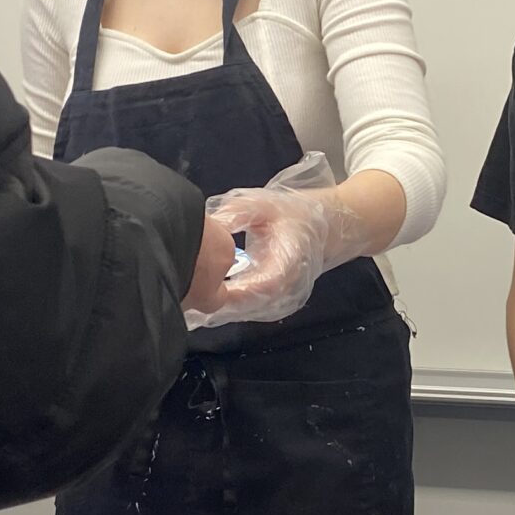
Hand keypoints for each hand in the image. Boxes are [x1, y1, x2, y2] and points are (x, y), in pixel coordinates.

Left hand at [186, 183, 360, 327]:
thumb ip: (236, 213)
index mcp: (288, 262)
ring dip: (223, 307)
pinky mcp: (281, 301)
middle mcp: (289, 287)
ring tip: (191, 300)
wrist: (329, 226)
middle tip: (185, 296)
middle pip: (250, 305)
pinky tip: (209, 299)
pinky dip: (233, 306)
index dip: (229, 290)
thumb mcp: (264, 203)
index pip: (258, 285)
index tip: (201, 284)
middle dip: (218, 302)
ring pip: (250, 311)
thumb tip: (208, 224)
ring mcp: (287, 298)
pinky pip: (254, 308)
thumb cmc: (296, 211)